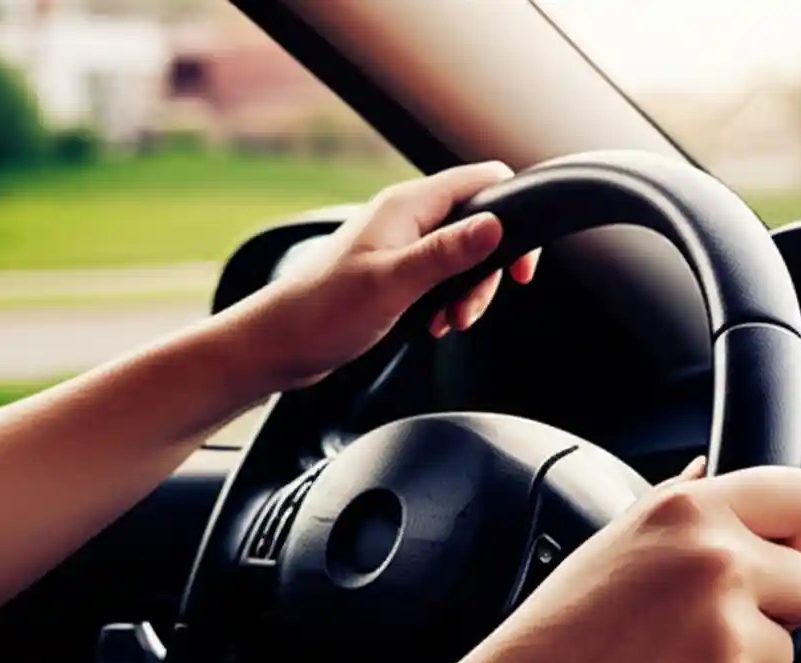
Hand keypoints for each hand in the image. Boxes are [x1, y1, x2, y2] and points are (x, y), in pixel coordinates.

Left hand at [247, 161, 538, 387]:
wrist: (279, 344)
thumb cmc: (322, 312)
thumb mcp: (393, 283)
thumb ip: (447, 254)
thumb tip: (497, 226)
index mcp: (407, 206)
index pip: (483, 181)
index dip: (514, 214)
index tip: (521, 264)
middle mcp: (406, 217)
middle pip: (479, 225)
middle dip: (487, 271)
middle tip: (470, 309)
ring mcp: (400, 243)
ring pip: (461, 256)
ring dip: (466, 292)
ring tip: (448, 323)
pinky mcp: (394, 271)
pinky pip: (440, 277)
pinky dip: (446, 302)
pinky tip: (432, 325)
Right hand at [372, 462, 800, 662]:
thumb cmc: (560, 629)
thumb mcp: (613, 540)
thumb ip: (676, 504)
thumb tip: (710, 471)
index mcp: (686, 510)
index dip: (794, 530)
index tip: (776, 551)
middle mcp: (716, 561)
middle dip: (774, 606)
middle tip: (709, 620)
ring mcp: (728, 631)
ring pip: (786, 648)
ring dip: (744, 659)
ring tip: (672, 658)